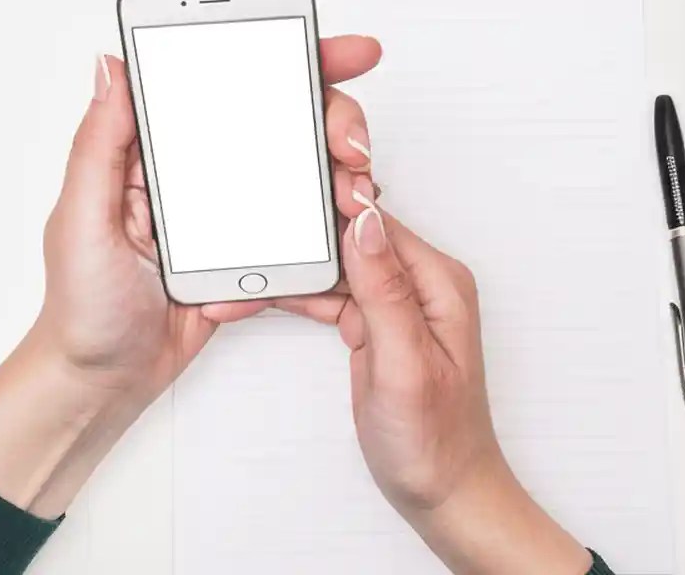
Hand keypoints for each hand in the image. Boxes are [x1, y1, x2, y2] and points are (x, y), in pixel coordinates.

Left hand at [0, 35, 381, 517]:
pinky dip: (321, 235)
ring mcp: (232, 209)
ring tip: (351, 197)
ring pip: (304, 170)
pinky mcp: (251, 251)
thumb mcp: (80, 219)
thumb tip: (112, 67)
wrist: (105, 382)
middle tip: (351, 146)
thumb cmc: (82, 308)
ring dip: (339, 176)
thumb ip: (100, 143)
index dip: (288, 56)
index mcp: (157, 149)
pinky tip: (322, 248)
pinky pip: (302, 228)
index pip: (226, 79)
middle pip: (284, 117)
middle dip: (334, 119)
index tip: (340, 52)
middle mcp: (201, 169)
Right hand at [280, 205, 591, 573]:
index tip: (290, 192)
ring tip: (239, 281)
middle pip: (352, 241)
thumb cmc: (438, 440)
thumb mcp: (406, 362)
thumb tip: (366, 224)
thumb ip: (386, 291)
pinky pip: (332, 299)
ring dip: (290, 273)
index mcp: (438, 283)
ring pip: (335, 270)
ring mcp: (397, 306)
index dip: (333, 209)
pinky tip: (261, 297)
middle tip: (250, 243)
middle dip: (300, 242)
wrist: (445, 491)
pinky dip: (297, 299)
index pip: (379, 224)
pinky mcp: (376, 327)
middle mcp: (421, 287)